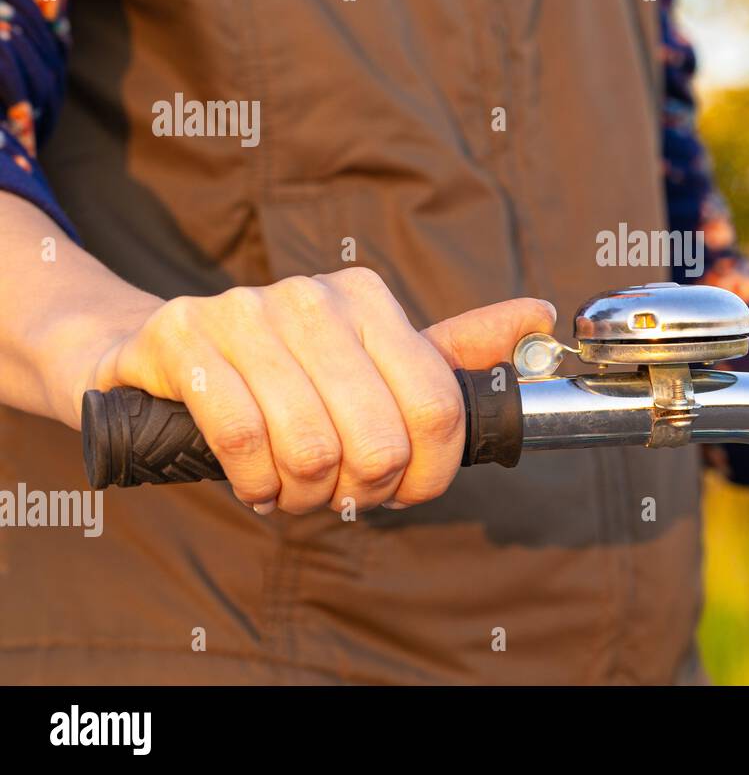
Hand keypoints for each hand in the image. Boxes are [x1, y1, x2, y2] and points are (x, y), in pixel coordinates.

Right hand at [82, 268, 552, 514]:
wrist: (162, 353)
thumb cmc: (284, 371)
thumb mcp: (373, 358)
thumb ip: (450, 353)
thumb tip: (542, 317)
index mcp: (369, 298)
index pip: (437, 407)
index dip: (430, 473)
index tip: (407, 493)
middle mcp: (313, 297)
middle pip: (379, 439)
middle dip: (363, 492)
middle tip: (340, 496)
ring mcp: (244, 311)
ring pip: (311, 448)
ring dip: (305, 496)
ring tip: (294, 489)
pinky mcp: (183, 337)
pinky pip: (243, 441)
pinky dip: (255, 484)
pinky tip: (256, 482)